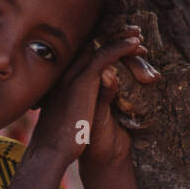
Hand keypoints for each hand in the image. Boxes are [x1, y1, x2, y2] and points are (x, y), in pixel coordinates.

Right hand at [29, 26, 159, 170]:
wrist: (51, 154)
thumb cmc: (60, 142)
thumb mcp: (70, 118)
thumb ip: (79, 104)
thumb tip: (90, 99)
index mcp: (60, 82)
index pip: (82, 55)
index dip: (101, 45)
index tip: (120, 43)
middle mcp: (64, 74)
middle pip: (91, 46)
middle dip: (112, 37)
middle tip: (133, 34)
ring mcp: (72, 76)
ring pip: (99, 47)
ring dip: (120, 39)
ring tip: (138, 36)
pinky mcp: (82, 82)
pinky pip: (105, 56)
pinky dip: (121, 48)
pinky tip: (135, 45)